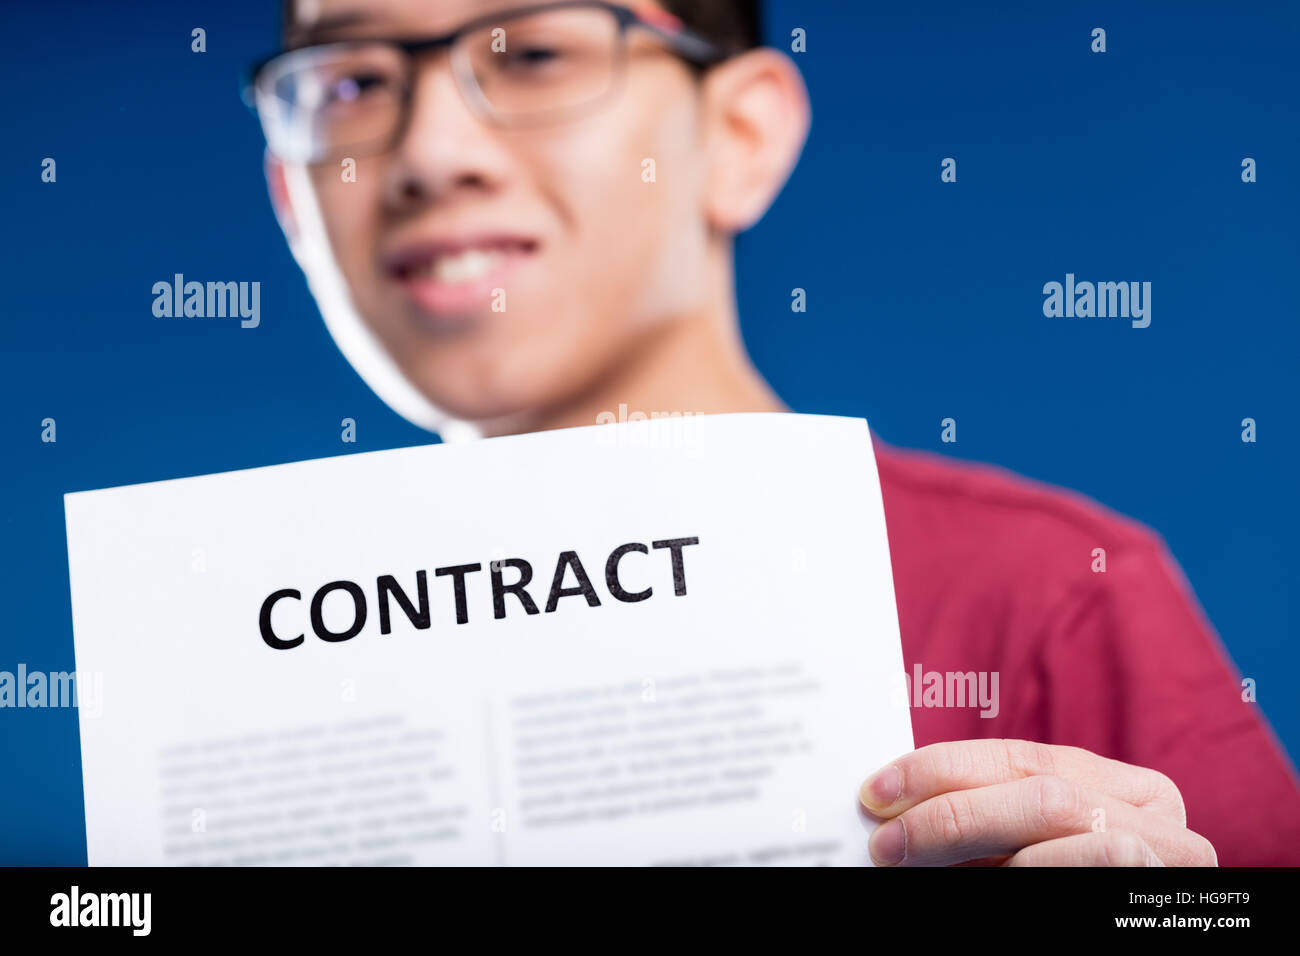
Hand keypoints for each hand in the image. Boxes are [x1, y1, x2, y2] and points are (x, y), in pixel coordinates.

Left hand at [859, 739, 1217, 865]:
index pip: (1018, 757)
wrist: (1127, 940)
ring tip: (915, 861)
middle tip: (886, 841)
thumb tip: (895, 807)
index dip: (940, 769)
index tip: (877, 791)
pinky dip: (1027, 874)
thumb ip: (985, 824)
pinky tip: (991, 883)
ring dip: (974, 836)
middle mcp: (1158, 811)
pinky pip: (1092, 863)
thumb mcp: (1024, 852)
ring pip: (1061, 815)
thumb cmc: (1064, 890)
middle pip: (1037, 788)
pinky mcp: (1161, 895)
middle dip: (949, 810)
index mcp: (1122, 786)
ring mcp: (1172, 855)